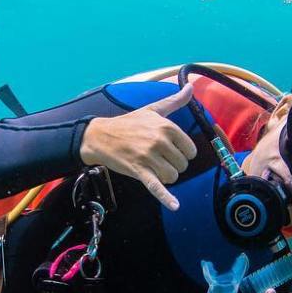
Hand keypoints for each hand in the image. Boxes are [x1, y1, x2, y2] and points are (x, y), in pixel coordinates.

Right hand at [79, 81, 198, 209]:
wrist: (100, 136)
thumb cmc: (128, 123)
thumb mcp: (152, 110)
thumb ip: (175, 101)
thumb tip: (191, 87)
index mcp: (167, 127)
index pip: (190, 150)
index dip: (181, 153)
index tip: (169, 150)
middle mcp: (160, 141)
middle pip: (182, 165)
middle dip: (172, 164)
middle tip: (156, 157)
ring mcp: (149, 157)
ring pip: (172, 176)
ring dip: (164, 176)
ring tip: (151, 166)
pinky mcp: (139, 171)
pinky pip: (156, 187)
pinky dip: (166, 198)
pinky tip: (174, 206)